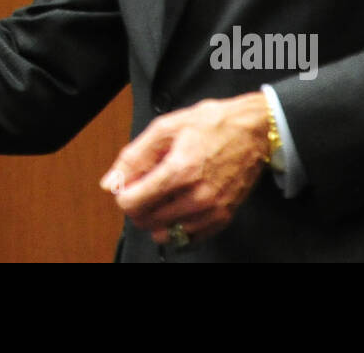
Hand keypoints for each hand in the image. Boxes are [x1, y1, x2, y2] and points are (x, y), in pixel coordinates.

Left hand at [99, 92, 269, 244]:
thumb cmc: (211, 124)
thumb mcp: (166, 128)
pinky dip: (177, 229)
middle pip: (147, 220)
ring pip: (167, 234)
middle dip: (139, 206)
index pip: (134, 203)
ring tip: (163, 196)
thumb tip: (110, 183)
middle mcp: (196, 196)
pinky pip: (190, 239)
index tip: (129, 185)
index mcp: (179, 170)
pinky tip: (178, 208)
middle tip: (146, 187)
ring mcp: (211, 210)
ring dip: (157, 219)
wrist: (253, 130)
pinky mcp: (223, 217)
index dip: (124, 194)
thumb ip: (134, 156)